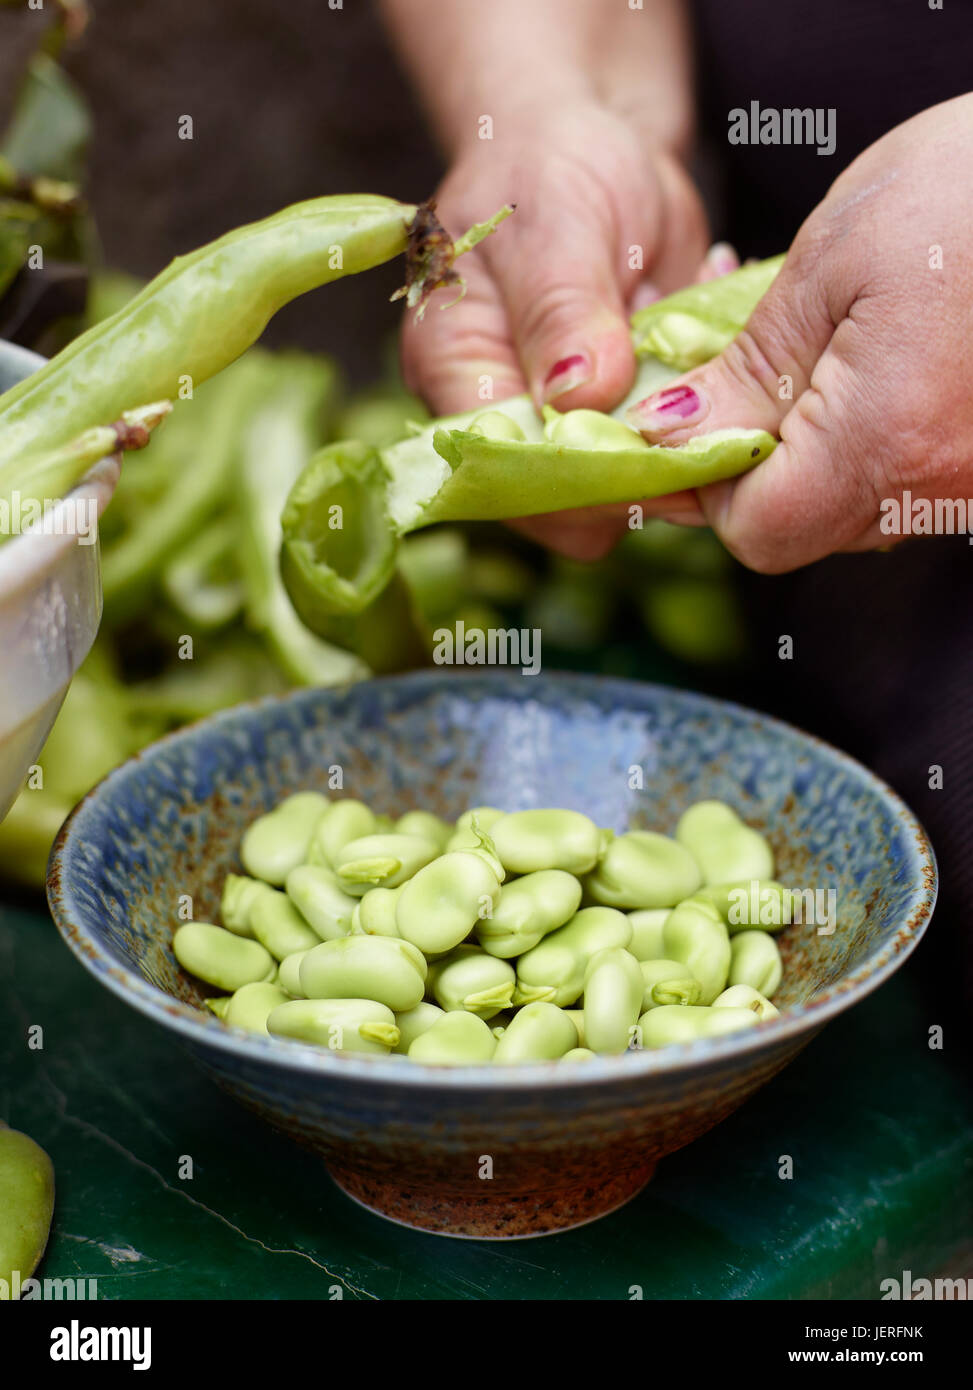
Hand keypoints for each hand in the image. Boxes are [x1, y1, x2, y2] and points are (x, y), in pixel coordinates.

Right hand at [399, 101, 709, 558]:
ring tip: (706, 363)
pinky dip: (702, 417)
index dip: (580, 482)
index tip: (660, 451)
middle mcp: (501, 418)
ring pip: (628, 490)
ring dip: (683, 444)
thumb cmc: (547, 168)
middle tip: (712, 410)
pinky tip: (710, 352)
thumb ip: (564, 313)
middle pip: (567, 504)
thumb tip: (581, 399)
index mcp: (455, 375)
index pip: (508, 474)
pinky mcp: (621, 421)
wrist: (590, 145)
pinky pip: (668, 453)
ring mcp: (564, 428)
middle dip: (642, 470)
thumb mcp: (556, 225)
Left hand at [626, 95, 972, 572]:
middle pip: (799, 529)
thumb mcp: (832, 264)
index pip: (754, 530)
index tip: (683, 421)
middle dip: (748, 467)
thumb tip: (669, 435)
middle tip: (730, 383)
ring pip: (848, 510)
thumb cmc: (969, 187)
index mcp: (884, 441)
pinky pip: (898, 482)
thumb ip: (746, 371)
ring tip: (802, 361)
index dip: (705, 483)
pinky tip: (859, 370)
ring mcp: (970, 485)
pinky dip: (858, 441)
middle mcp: (934, 488)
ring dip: (803, 452)